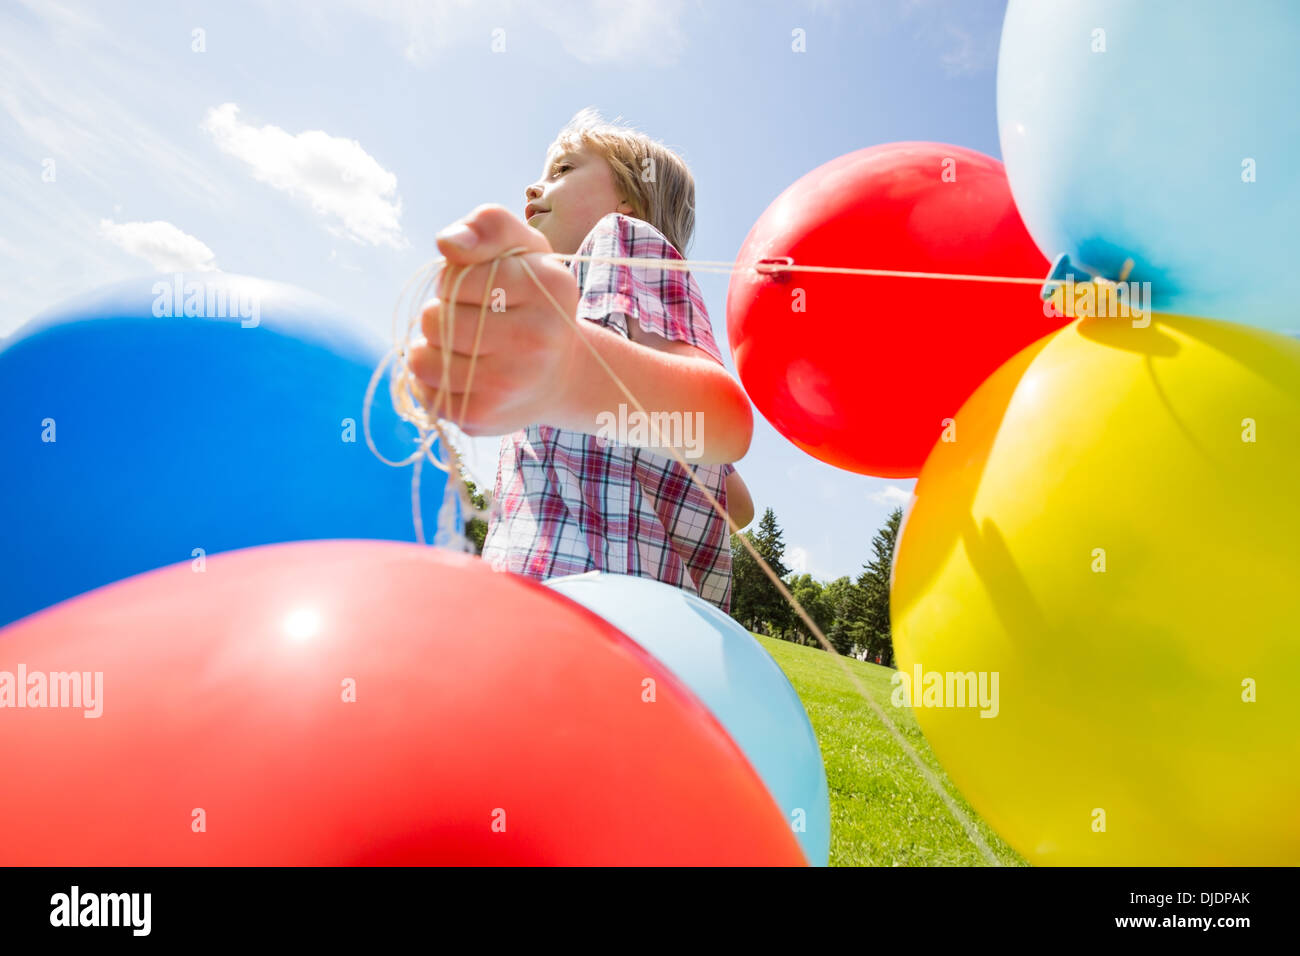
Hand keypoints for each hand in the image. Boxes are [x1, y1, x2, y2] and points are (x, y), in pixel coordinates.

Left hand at [408, 204, 582, 433]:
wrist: (560, 375)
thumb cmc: (531, 303)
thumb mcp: (523, 250)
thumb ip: (488, 226)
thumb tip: (448, 244)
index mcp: (547, 286)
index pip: (454, 277)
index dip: (457, 281)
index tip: (487, 292)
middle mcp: (535, 338)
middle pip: (433, 319)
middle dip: (443, 316)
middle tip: (476, 324)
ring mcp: (509, 383)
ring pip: (421, 359)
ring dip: (433, 351)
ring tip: (468, 351)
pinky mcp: (484, 417)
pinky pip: (424, 391)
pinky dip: (434, 382)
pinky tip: (466, 377)